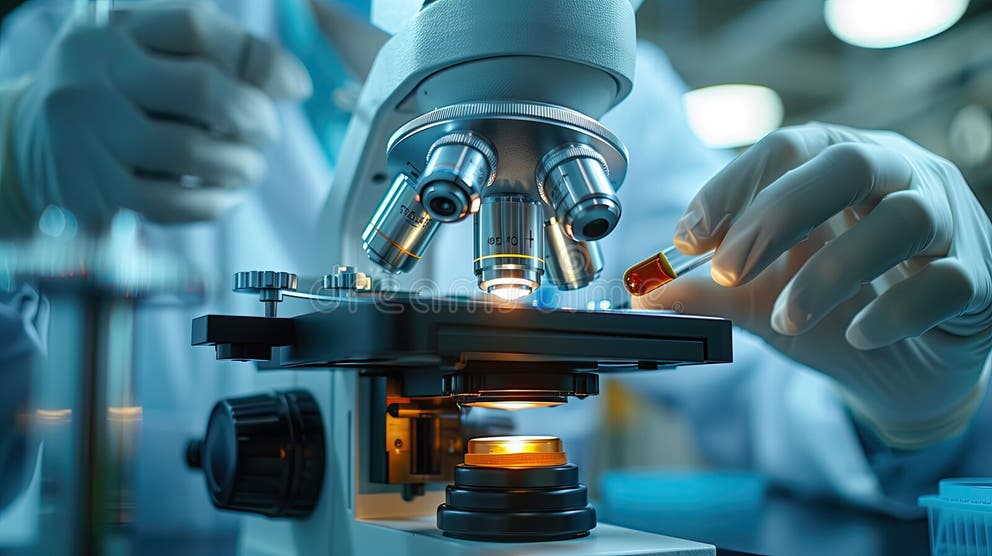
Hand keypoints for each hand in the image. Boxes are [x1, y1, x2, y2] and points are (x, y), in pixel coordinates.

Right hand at [12, 0, 311, 226]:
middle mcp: (97, 74)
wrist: (39, 143)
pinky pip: (171, 203)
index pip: (198, 28)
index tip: (289, 87)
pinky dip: (214, 203)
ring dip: (241, 166)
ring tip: (248, 168)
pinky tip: (224, 195)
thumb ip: (231, 54)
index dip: (257, 60)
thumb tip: (295, 84)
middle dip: (255, 119)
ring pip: (191, 151)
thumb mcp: (161, 55)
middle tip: (264, 134)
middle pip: (203, 91)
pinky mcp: (97, 187)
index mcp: (119, 31)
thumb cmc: (125, 95)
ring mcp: (93, 132)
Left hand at [636, 123, 991, 448]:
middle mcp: (897, 177)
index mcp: (838, 164)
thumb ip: (711, 293)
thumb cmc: (830, 312)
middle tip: (729, 268)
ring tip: (786, 316)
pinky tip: (856, 335)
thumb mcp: (761, 299)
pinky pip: (945, 282)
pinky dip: (893, 310)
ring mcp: (946, 223)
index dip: (732, 188)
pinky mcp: (976, 280)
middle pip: (846, 164)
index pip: (785, 148)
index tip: (686, 238)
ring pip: (902, 220)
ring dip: (830, 271)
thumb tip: (646, 297)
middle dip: (779, 214)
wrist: (900, 365)